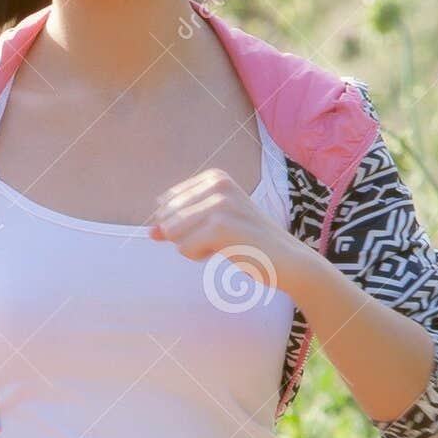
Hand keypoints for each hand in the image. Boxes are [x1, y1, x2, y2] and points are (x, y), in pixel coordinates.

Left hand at [148, 167, 309, 296]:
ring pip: (172, 233)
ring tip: (224, 244)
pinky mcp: (221, 225)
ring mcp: (219, 203)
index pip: (166, 203)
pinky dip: (199, 256)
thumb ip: (180, 225)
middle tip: (220, 239)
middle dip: (186, 236)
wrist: (287, 260)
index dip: (181, 225)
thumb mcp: (211, 226)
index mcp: (215, 177)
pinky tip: (227, 251)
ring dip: (193, 247)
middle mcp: (217, 183)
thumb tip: (150, 233)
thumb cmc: (249, 242)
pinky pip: (184, 248)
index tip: (214, 229)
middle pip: (167, 218)